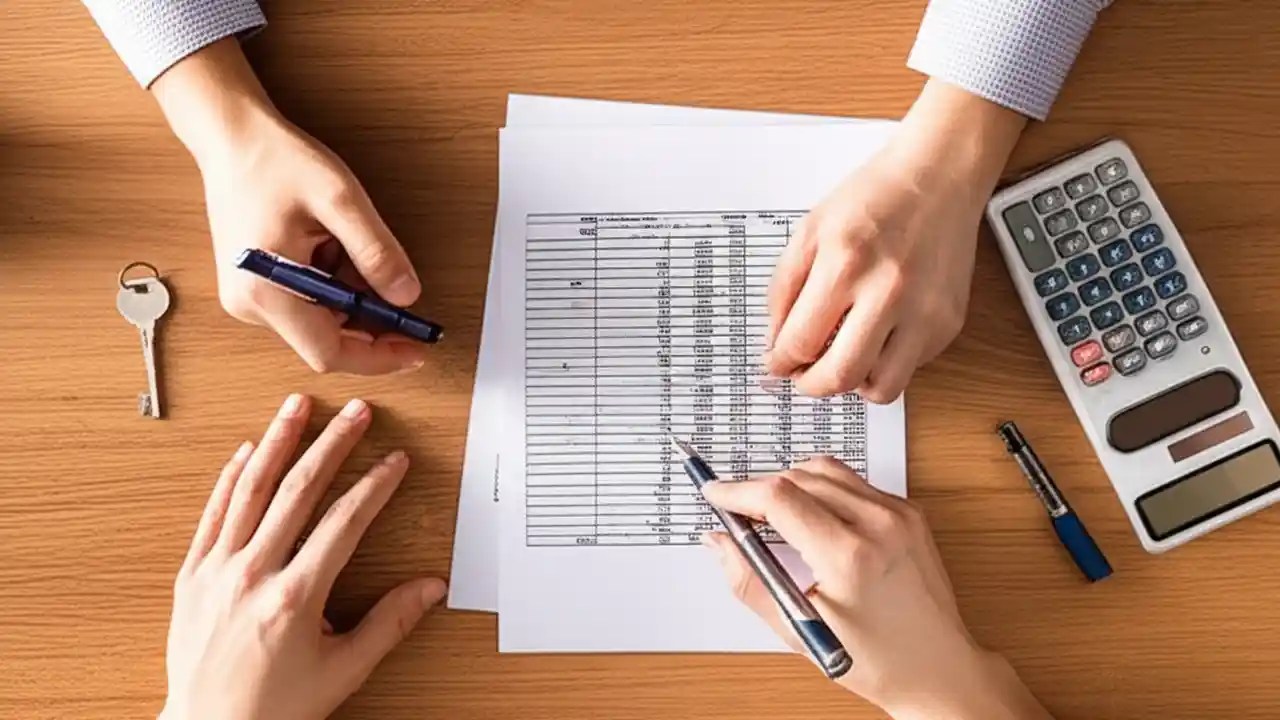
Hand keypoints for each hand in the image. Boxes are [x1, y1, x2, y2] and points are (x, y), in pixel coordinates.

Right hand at [152, 39, 426, 373]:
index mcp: (266, 290)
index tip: (416, 348)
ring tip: (346, 242)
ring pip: (321, 322)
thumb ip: (376, 252)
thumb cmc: (276, 161)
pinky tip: (331, 245)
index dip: (378, 357)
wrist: (232, 137)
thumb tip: (407, 297)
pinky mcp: (255, 288)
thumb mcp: (340, 199)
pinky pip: (307, 304)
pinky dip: (335, 286)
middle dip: (370, 321)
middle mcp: (250, 304)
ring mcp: (249, 298)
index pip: (329, 352)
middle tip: (401, 291)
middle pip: (326, 341)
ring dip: (352, 297)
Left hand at [161, 395, 445, 719]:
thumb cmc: (275, 708)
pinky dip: (230, 478)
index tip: (395, 461)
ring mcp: (215, 572)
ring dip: (277, 443)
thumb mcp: (345, 671)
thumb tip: (432, 587)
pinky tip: (246, 451)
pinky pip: (212, 514)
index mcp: (294, 599)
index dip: (375, 486)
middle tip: (356, 413)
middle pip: (298, 492)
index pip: (344, 523)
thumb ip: (390, 623)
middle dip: (332, 445)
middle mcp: (251, 576)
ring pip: (250, 491)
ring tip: (297, 407)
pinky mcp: (190, 576)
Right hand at [701, 458, 1050, 719]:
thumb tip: (719, 543)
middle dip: (760, 489)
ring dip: (791, 484)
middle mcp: (880, 524)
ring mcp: (899, 514)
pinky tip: (815, 521)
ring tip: (774, 516)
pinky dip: (824, 492)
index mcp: (850, 556)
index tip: (716, 494)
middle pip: (798, 476)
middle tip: (739, 515)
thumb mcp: (800, 628)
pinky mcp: (910, 512)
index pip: (778, 496)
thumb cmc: (879, 661)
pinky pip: (854, 482)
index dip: (737, 491)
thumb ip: (749, 580)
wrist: (939, 669)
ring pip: (826, 469)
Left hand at [764, 79, 1026, 400]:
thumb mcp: (810, 231)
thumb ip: (784, 289)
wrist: (939, 176)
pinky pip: (910, 369)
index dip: (781, 362)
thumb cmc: (875, 198)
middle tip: (803, 375)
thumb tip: (775, 343)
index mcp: (845, 265)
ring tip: (843, 358)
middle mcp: (888, 292)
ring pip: (881, 389)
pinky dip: (886, 363)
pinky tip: (877, 334)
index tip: (778, 363)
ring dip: (853, 384)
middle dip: (811, 385)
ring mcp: (924, 312)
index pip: (800, 343)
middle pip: (840, 376)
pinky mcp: (949, 323)